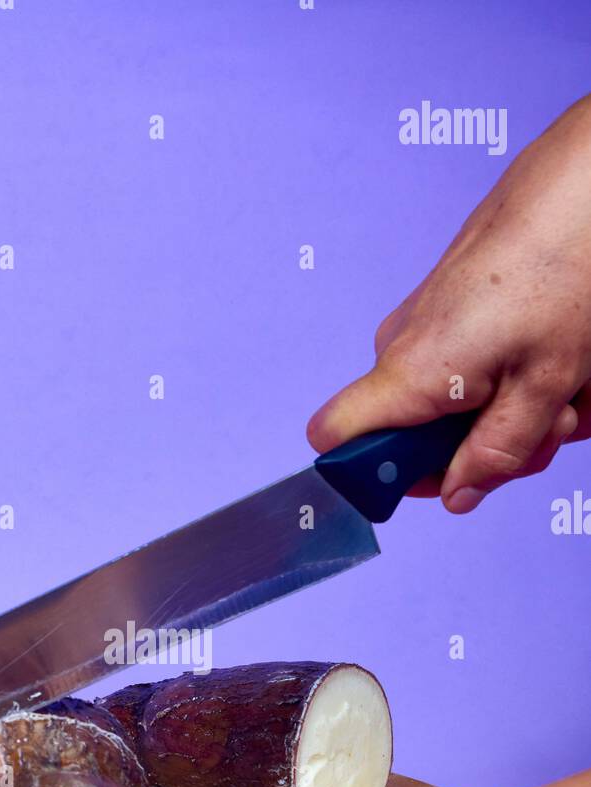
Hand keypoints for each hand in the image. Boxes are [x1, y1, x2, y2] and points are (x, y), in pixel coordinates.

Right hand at [308, 95, 590, 513]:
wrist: (586, 177)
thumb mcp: (548, 384)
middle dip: (485, 447)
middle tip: (546, 425)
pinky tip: (565, 359)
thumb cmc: (568, 261)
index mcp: (411, 372)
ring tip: (570, 382)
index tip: (435, 478)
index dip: (374, 476)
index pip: (335, 441)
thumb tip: (458, 494)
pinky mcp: (456, 304)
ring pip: (459, 404)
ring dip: (519, 412)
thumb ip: (497, 452)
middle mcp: (404, 347)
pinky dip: (522, 374)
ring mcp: (428, 323)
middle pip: (420, 438)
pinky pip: (477, 366)